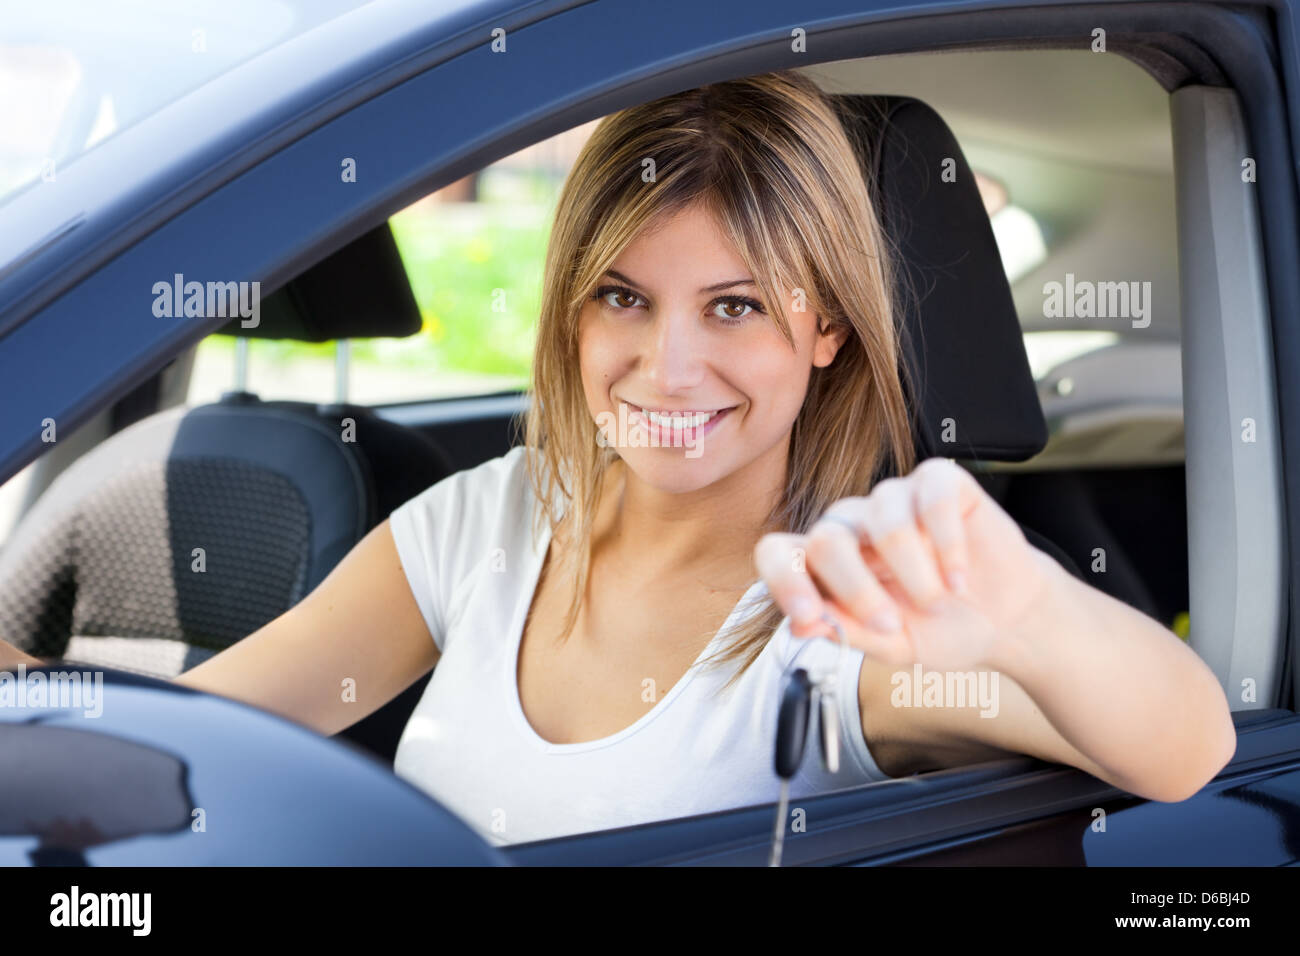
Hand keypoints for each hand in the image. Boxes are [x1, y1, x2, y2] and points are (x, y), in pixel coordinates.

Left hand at [754, 457, 1057, 670]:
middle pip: (826, 539)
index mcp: (827, 564)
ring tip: (940, 601)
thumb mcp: (892, 645)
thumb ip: (847, 632)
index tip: (808, 619)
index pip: (779, 553)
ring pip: (884, 522)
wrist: (1008, 619)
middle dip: (856, 589)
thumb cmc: (942, 628)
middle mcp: (852, 524)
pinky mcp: (939, 481)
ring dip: (913, 573)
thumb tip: (800, 628)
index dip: (784, 582)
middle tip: (891, 624)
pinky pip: (931, 499)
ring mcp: (894, 498)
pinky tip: (960, 576)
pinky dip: (948, 544)